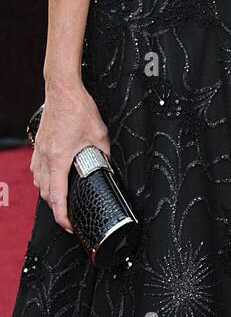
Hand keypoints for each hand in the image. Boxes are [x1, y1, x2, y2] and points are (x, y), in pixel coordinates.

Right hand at [31, 83, 110, 232]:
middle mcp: (45, 158)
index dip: (62, 216)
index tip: (69, 226)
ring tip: (62, 199)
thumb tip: (108, 168)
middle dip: (56, 208)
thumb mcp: (99, 135)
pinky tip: (52, 178)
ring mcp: (39, 152)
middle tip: (69, 214)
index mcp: (59, 159)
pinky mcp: (38, 146)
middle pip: (46, 194)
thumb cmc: (78, 109)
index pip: (57, 197)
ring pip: (39, 183)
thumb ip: (103, 154)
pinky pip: (37, 170)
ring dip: (49, 194)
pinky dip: (43, 179)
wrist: (62, 90)